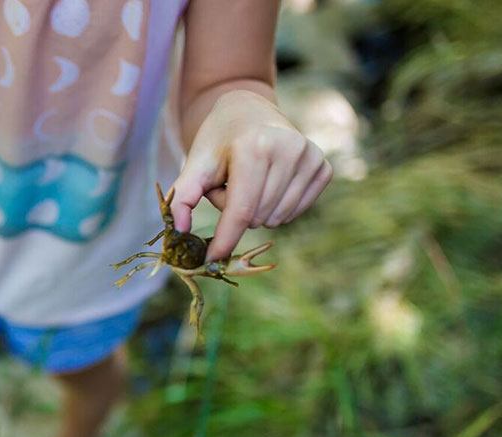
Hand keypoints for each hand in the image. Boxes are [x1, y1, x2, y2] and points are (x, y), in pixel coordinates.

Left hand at [169, 90, 332, 260]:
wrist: (249, 110)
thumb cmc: (218, 141)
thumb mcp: (195, 164)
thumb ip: (181, 197)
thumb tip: (178, 231)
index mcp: (255, 147)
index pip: (240, 209)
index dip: (225, 239)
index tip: (212, 260)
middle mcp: (289, 150)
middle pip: (256, 217)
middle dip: (235, 211)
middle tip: (230, 182)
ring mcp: (311, 158)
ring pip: (276, 218)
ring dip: (255, 210)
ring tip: (248, 181)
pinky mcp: (323, 168)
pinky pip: (295, 212)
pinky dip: (276, 207)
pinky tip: (269, 183)